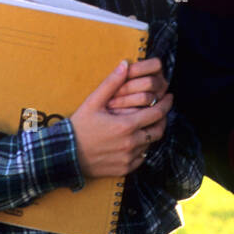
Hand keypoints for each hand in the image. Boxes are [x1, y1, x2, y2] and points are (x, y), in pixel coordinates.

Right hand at [71, 63, 174, 177]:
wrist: (64, 155)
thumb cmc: (79, 127)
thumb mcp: (93, 102)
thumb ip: (111, 83)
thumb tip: (125, 64)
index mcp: (127, 126)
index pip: (157, 113)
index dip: (166, 104)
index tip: (169, 97)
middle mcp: (131, 143)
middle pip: (158, 130)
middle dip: (163, 118)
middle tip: (161, 110)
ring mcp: (128, 158)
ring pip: (150, 144)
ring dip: (151, 133)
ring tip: (148, 123)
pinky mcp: (124, 169)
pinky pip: (141, 158)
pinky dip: (142, 149)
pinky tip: (136, 140)